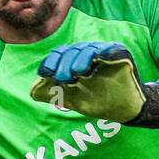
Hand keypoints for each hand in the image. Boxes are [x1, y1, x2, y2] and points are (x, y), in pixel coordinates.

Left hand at [29, 41, 147, 122]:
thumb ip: (56, 93)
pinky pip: (108, 49)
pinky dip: (100, 54)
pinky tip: (92, 65)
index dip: (51, 62)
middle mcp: (89, 52)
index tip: (44, 73)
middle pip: (71, 51)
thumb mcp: (74, 99)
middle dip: (64, 64)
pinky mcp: (120, 53)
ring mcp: (105, 51)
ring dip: (80, 60)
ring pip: (88, 49)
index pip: (60, 55)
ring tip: (77, 74)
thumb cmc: (100, 102)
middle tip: (62, 78)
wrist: (125, 110)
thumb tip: (33, 92)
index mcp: (76, 59)